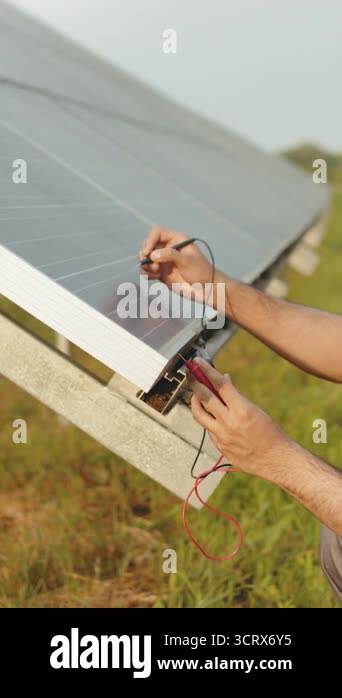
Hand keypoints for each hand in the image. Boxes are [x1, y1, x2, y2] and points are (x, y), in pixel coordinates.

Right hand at [139, 226, 212, 288]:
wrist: (206, 289)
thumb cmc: (201, 271)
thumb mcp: (187, 260)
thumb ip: (170, 255)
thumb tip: (153, 254)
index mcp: (176, 240)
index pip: (157, 233)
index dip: (150, 241)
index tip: (147, 252)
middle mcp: (168, 249)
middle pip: (149, 245)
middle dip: (145, 253)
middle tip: (148, 262)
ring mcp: (164, 261)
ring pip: (146, 258)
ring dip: (145, 264)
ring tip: (154, 271)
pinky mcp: (161, 273)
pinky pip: (147, 271)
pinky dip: (146, 273)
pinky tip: (152, 277)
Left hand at [189, 358, 289, 476]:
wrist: (276, 460)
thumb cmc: (271, 433)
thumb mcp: (256, 410)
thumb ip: (236, 396)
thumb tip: (224, 380)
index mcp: (241, 410)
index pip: (219, 385)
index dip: (207, 371)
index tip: (199, 362)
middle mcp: (228, 423)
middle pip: (204, 397)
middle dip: (195, 382)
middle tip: (190, 373)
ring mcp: (221, 436)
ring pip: (199, 414)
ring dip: (194, 400)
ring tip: (195, 393)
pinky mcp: (219, 446)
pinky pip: (207, 429)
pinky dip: (207, 418)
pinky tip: (210, 414)